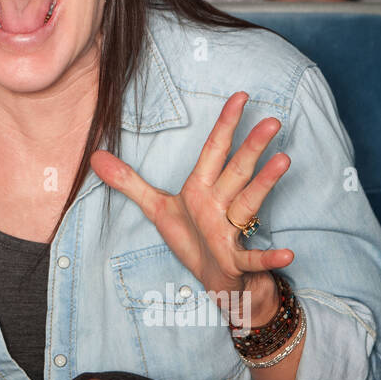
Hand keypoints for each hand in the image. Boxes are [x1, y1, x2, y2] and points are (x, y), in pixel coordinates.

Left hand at [90, 91, 293, 325]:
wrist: (219, 284)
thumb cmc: (194, 241)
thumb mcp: (157, 209)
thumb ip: (128, 183)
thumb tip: (93, 156)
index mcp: (201, 189)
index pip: (214, 151)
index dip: (225, 124)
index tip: (241, 95)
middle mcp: (219, 205)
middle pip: (236, 170)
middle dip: (252, 145)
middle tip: (273, 119)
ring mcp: (230, 232)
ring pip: (249, 202)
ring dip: (265, 183)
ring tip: (284, 160)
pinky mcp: (236, 261)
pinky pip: (253, 258)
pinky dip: (269, 257)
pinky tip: (287, 254)